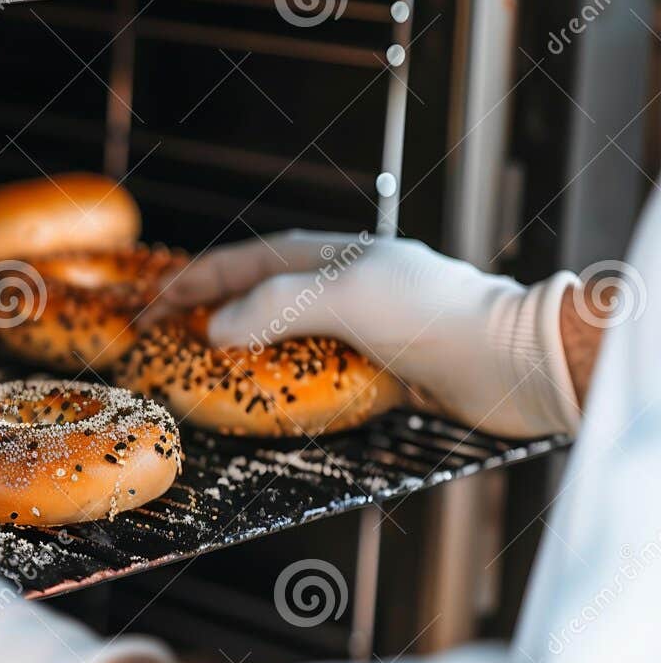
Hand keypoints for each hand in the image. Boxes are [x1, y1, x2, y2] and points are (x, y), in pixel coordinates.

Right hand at [148, 231, 581, 438]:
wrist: (511, 363)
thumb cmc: (433, 316)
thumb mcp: (342, 296)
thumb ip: (273, 305)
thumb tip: (216, 327)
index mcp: (332, 256)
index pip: (245, 261)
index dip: (195, 280)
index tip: (152, 304)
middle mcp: (343, 286)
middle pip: (260, 296)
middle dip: (211, 314)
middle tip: (168, 341)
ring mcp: (363, 328)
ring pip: (284, 338)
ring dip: (243, 355)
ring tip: (203, 376)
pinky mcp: (381, 369)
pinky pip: (315, 376)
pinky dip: (282, 387)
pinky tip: (266, 406)